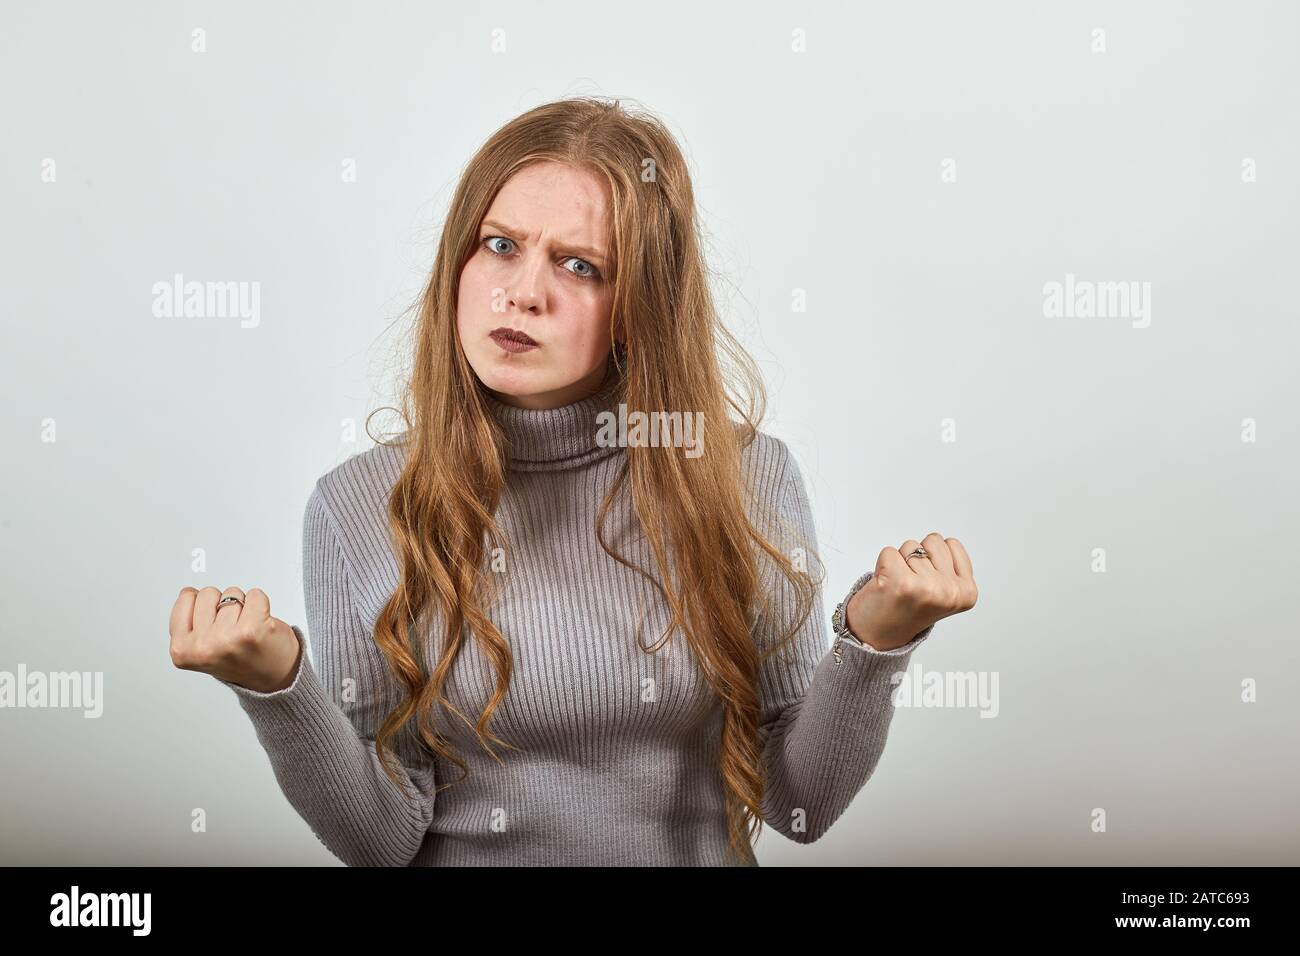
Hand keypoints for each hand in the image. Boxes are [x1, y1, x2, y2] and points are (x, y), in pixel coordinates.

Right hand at [169, 586, 301, 692]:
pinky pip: (255, 594)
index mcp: (182, 650)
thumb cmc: (239, 659)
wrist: (273, 677)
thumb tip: (187, 592)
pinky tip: (260, 623)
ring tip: (246, 630)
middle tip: (231, 630)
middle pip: (208, 593)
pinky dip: (260, 603)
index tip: (212, 627)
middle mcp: (202, 646)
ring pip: (231, 593)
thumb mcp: (198, 647)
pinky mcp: (253, 629)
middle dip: (221, 605)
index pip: (187, 598)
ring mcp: (227, 638)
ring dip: (242, 607)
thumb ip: (188, 622)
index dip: (203, 607)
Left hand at [845, 533, 976, 651]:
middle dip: (919, 557)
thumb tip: (946, 543)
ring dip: (901, 562)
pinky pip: (889, 551)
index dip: (935, 558)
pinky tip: (886, 586)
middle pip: (932, 541)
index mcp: (967, 592)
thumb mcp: (944, 593)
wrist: (877, 636)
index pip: (951, 544)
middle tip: (912, 585)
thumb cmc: (907, 611)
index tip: (929, 583)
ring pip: (910, 546)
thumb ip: (951, 568)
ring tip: (899, 587)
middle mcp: (950, 591)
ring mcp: (926, 587)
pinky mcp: (900, 582)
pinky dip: (882, 565)